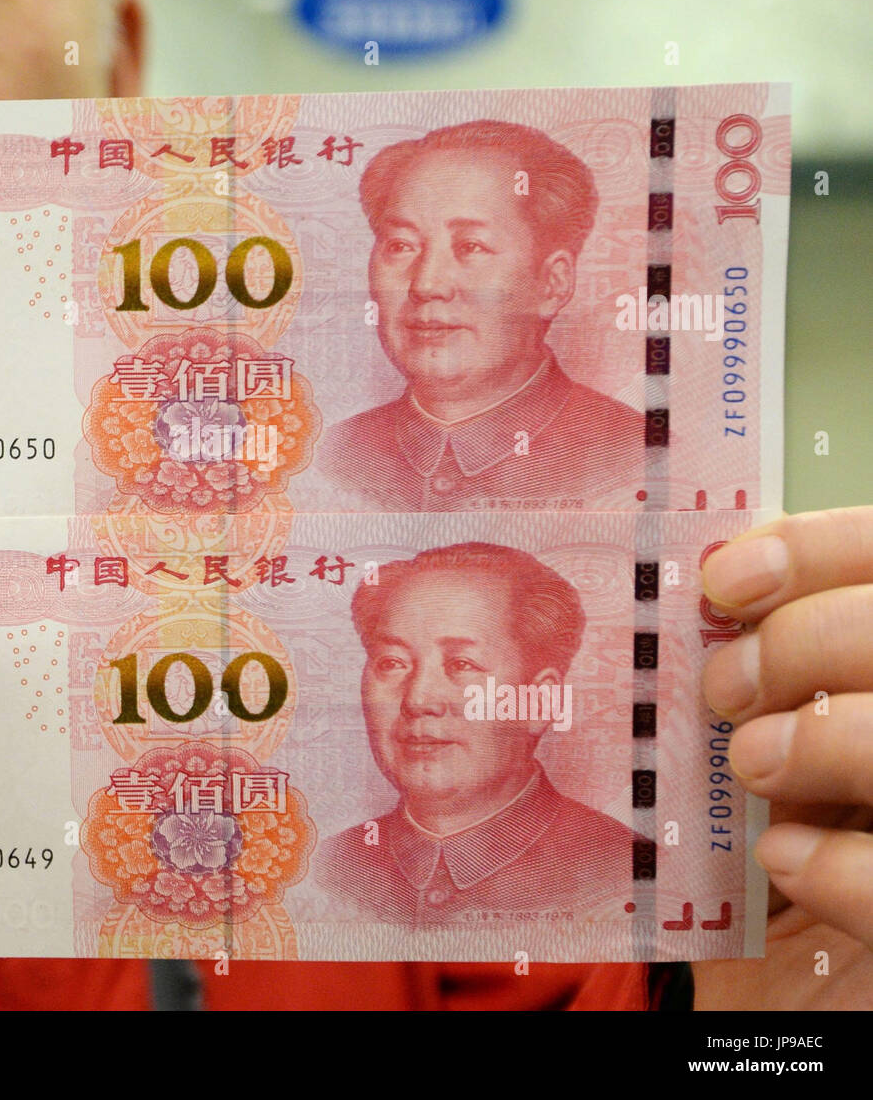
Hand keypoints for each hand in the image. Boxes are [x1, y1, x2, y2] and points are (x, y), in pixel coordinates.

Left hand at [694, 507, 872, 1008]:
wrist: (805, 994)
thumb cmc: (793, 857)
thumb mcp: (784, 757)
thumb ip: (770, 684)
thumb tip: (702, 602)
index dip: (818, 549)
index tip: (721, 581)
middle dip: (801, 643)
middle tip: (722, 688)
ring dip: (822, 740)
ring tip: (751, 766)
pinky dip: (842, 867)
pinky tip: (783, 861)